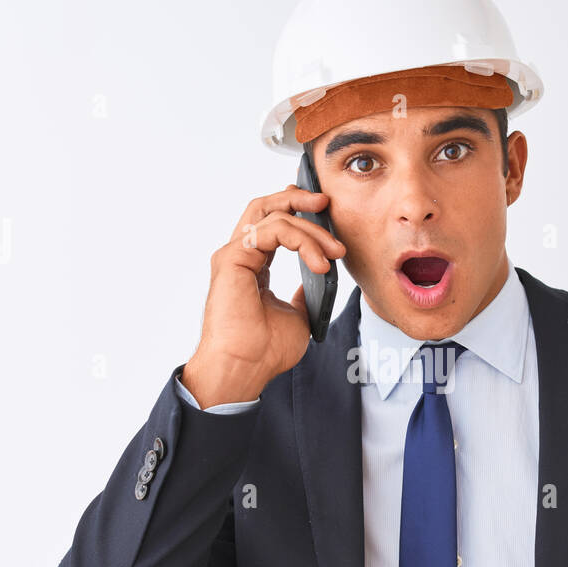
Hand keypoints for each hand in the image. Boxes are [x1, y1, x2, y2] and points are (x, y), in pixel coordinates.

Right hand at [181, 185, 345, 407]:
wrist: (245, 367)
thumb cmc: (264, 350)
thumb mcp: (298, 316)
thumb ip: (304, 294)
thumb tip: (316, 280)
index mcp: (253, 265)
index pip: (272, 224)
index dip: (296, 210)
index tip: (323, 211)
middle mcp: (241, 255)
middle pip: (266, 207)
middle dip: (297, 198)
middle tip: (326, 203)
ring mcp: (234, 255)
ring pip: (274, 216)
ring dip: (311, 230)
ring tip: (335, 252)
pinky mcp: (233, 258)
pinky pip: (272, 231)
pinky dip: (301, 241)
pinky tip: (319, 263)